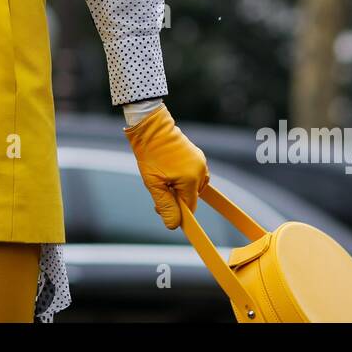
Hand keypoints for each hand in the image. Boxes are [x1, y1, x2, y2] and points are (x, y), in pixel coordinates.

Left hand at [123, 103, 210, 228]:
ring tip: (164, 178)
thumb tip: (174, 225)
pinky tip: (170, 170)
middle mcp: (200, 170)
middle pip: (192, 197)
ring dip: (180, 188)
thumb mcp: (153, 183)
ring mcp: (201, 162)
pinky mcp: (199, 156)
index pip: (191, 207)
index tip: (165, 212)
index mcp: (191, 179)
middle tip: (159, 190)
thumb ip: (165, 205)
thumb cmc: (150, 153)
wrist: (151, 126)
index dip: (178, 211)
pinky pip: (195, 175)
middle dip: (176, 198)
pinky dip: (184, 178)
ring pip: (194, 187)